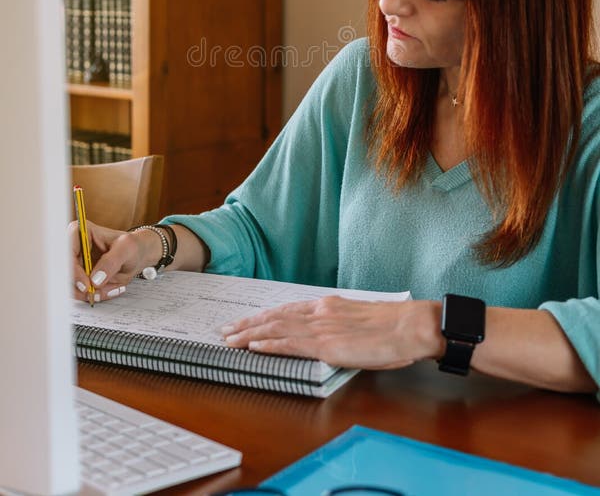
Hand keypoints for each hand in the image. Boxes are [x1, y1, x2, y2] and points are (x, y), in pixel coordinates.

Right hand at [69, 221, 158, 302]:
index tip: (87, 285)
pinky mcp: (78, 276)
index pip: (66, 252)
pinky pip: (78, 292)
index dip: (73, 271)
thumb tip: (94, 280)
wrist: (137, 255)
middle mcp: (73, 247)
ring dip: (89, 294)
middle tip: (98, 293)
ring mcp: (74, 263)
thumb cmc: (132, 246)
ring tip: (111, 288)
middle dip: (81, 288)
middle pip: (63, 272)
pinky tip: (109, 289)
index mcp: (80, 231)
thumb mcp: (126, 249)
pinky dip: (94, 295)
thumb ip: (111, 262)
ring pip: (69, 285)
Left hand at [221, 296, 443, 368]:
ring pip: (276, 329)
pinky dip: (269, 344)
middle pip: (275, 316)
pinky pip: (291, 344)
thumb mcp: (360, 319)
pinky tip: (253, 346)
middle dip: (247, 324)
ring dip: (249, 335)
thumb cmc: (394, 326)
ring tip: (230, 339)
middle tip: (225, 330)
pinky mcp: (327, 346)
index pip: (287, 309)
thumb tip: (329, 336)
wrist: (410, 326)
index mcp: (328, 305)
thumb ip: (340, 324)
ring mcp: (322, 329)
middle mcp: (320, 312)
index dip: (264, 316)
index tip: (246, 321)